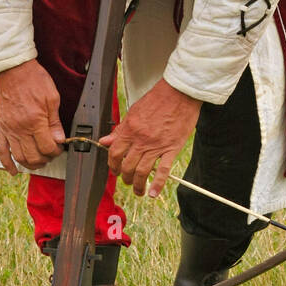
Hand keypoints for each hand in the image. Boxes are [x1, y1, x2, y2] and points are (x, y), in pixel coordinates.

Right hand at [0, 59, 64, 171]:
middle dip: (45, 159)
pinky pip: (1, 150)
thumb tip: (60, 140)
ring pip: (19, 157)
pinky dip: (7, 163)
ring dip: (30, 164)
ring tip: (39, 161)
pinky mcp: (2, 128)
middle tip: (52, 154)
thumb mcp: (52, 98)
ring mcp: (9, 130)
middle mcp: (20, 128)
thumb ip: (55, 123)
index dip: (56, 151)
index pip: (47, 147)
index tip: (60, 147)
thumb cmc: (34, 80)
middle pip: (33, 156)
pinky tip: (14, 171)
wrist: (14, 70)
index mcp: (35, 121)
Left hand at [100, 78, 200, 197]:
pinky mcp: (172, 148)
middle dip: (125, 177)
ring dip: (138, 184)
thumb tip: (105, 141)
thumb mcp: (134, 111)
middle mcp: (141, 140)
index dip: (112, 165)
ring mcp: (157, 145)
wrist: (180, 93)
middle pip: (127, 166)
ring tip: (138, 190)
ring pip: (142, 171)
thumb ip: (120, 129)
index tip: (115, 170)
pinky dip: (157, 184)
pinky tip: (153, 193)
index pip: (115, 153)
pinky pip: (163, 170)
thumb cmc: (158, 99)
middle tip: (127, 181)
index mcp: (130, 129)